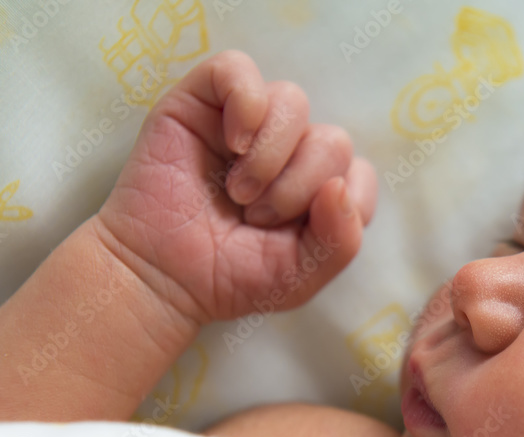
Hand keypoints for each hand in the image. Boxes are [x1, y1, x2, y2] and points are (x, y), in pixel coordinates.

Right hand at [94, 50, 376, 324]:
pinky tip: (233, 144)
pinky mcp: (202, 101)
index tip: (296, 233)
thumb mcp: (299, 276)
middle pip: (333, 140)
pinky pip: (238, 69)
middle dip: (298, 188)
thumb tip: (339, 186)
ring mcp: (249, 123)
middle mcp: (291, 151)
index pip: (361, 176)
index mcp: (318, 189)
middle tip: (255, 216)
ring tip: (238, 192)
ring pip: (294, 101)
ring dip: (271, 156)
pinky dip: (246, 105)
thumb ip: (341, 242)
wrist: (158, 276)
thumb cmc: (228, 276)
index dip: (337, 205)